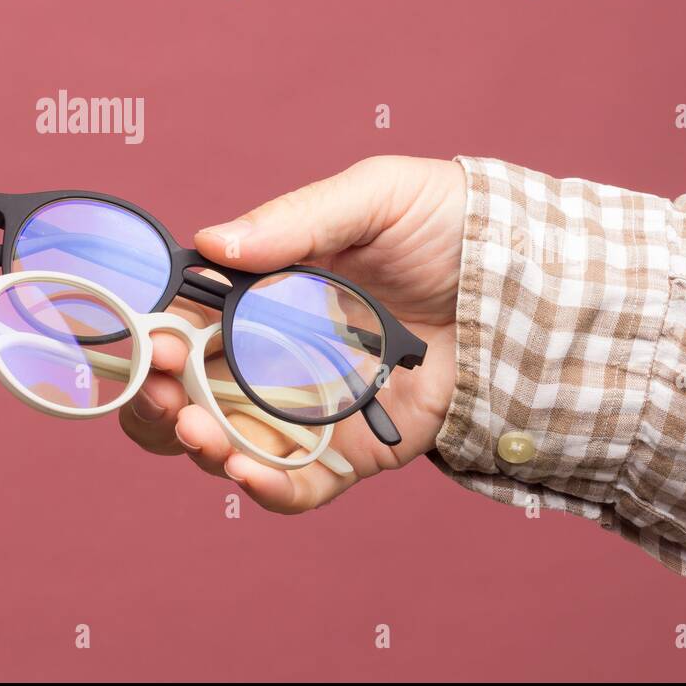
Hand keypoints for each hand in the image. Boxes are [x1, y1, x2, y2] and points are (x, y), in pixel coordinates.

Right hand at [118, 155, 465, 512]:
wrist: (530, 276)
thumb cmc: (450, 222)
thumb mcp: (375, 197)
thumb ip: (299, 219)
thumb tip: (214, 242)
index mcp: (267, 292)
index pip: (189, 322)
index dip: (158, 337)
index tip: (155, 340)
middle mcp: (278, 353)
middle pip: (193, 392)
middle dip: (161, 400)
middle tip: (164, 390)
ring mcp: (314, 405)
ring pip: (233, 443)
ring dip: (203, 445)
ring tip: (200, 433)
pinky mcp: (358, 446)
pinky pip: (303, 482)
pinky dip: (269, 488)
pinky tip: (247, 473)